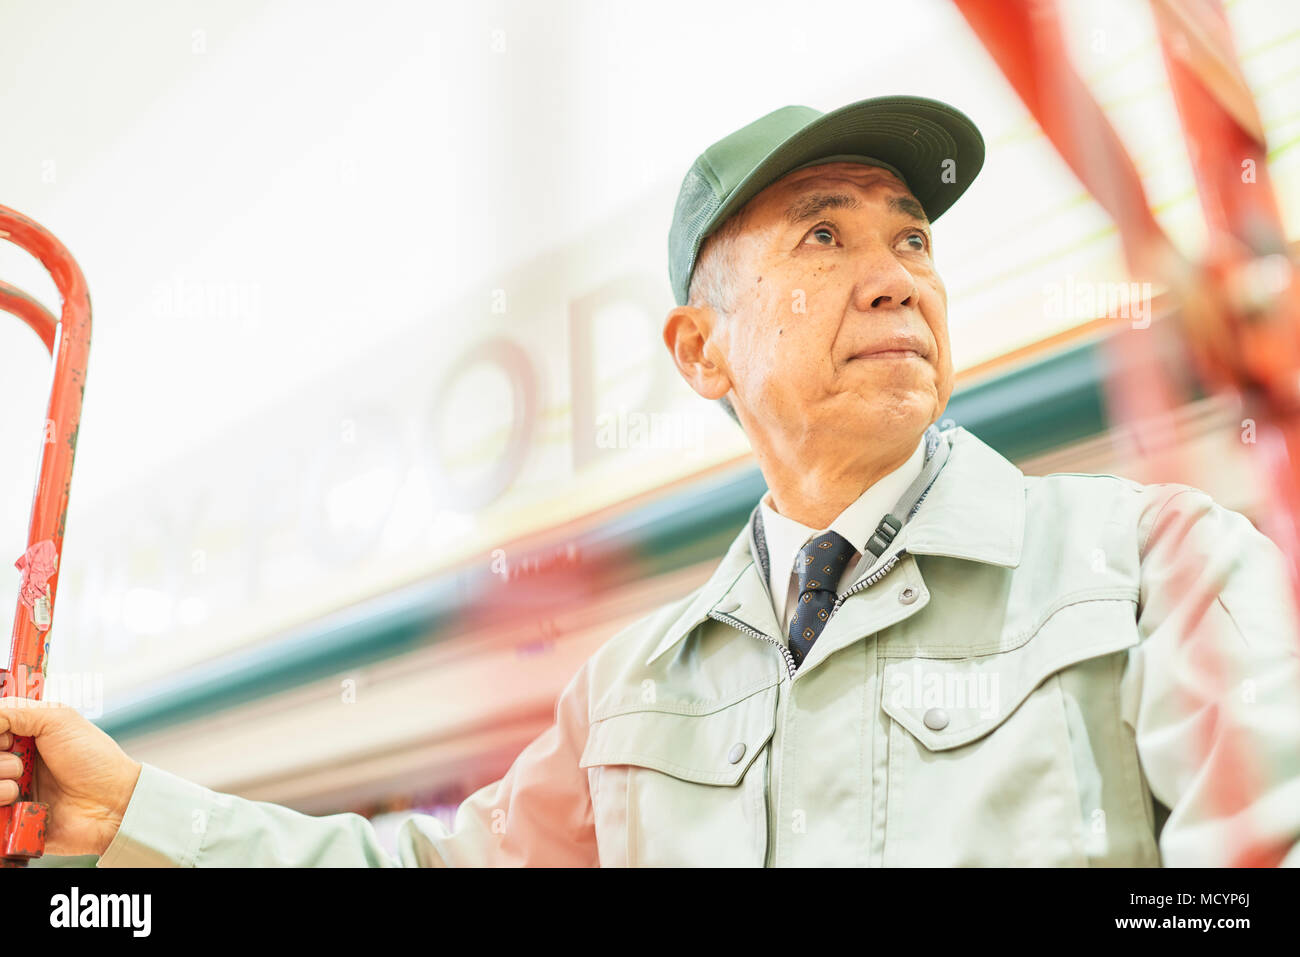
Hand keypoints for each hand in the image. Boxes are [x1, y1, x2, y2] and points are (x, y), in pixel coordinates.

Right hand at [0, 697, 141, 856]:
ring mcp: (10, 793)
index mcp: (22, 739)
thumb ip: (17, 711)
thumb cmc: (94, 758)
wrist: (112, 801)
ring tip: (19, 784)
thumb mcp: (59, 720)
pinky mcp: (10, 822)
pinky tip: (16, 800)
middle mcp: (12, 765)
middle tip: (19, 761)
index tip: (8, 738)